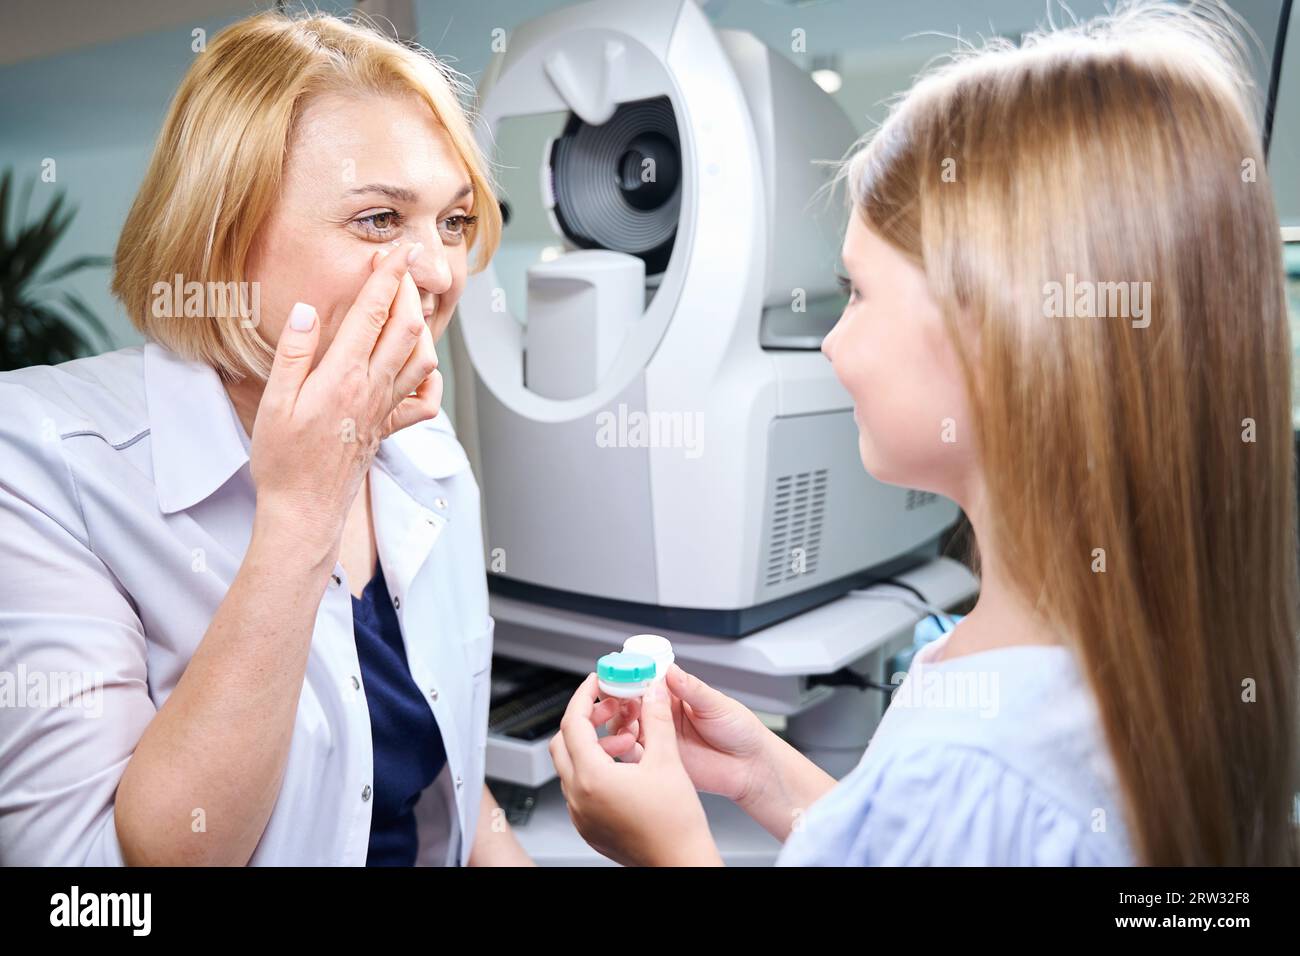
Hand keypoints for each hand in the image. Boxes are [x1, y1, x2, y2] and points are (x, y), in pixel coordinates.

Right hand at [249, 240, 441, 547]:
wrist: (304, 509)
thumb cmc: (283, 460)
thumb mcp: (274, 402)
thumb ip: (294, 353)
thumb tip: (307, 311)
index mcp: (343, 377)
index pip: (373, 315)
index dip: (387, 278)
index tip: (395, 252)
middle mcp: (372, 389)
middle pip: (407, 328)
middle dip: (410, 291)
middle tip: (405, 266)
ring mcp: (385, 409)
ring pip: (423, 359)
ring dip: (422, 327)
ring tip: (411, 305)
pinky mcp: (388, 428)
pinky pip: (423, 401)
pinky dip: (430, 379)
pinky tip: (420, 366)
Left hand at [549, 674, 721, 865]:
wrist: (681, 862)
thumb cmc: (675, 824)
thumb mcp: (667, 760)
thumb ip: (656, 719)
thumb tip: (654, 692)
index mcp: (592, 779)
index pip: (573, 724)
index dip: (584, 697)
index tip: (595, 683)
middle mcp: (579, 799)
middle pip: (563, 743)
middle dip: (586, 720)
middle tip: (610, 708)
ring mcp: (581, 816)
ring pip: (571, 766)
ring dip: (593, 746)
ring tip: (627, 742)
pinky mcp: (589, 828)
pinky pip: (580, 789)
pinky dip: (595, 770)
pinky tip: (625, 768)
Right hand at [606, 663, 776, 804]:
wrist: (752, 767)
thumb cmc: (741, 732)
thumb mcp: (717, 704)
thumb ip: (692, 689)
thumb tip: (670, 671)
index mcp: (676, 695)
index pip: (646, 681)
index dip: (632, 676)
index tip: (623, 673)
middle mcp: (664, 716)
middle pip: (629, 703)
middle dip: (621, 699)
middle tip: (622, 700)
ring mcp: (660, 739)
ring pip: (626, 727)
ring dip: (621, 722)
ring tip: (629, 720)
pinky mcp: (660, 762)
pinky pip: (635, 755)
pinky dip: (626, 748)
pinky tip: (631, 743)